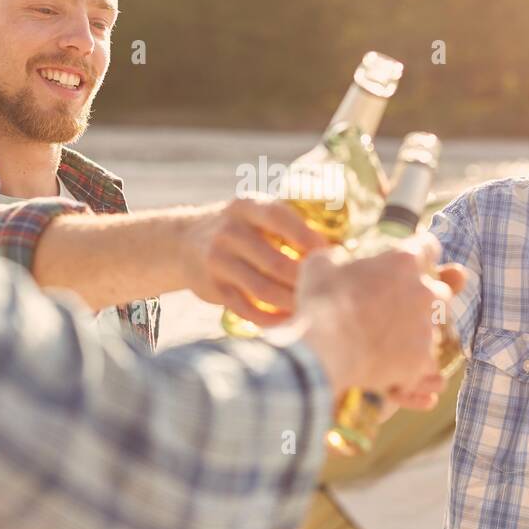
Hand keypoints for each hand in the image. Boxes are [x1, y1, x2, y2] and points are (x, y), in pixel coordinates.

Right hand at [181, 197, 329, 325]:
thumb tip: (344, 248)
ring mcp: (218, 261)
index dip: (307, 237)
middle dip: (305, 280)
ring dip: (292, 303)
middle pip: (274, 262)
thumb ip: (288, 225)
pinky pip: (247, 309)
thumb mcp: (255, 213)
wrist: (184, 243)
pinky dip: (271, 319)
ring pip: (262, 290)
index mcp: (245, 206)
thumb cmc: (241, 229)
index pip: (279, 218)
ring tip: (314, 308)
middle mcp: (229, 231)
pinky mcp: (213, 288)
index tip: (331, 255)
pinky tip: (290, 321)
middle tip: (328, 290)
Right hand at [296, 233, 466, 394]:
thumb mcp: (320, 264)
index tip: (412, 262)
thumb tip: (338, 259)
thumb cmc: (320, 302)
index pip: (428, 246)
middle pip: (440, 290)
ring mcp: (426, 327)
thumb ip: (337, 257)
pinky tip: (391, 366)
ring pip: (434, 328)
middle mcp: (423, 291)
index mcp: (403, 261)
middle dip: (424, 297)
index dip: (421, 252)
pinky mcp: (422, 360)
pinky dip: (411, 364)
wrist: (323, 350)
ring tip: (390, 341)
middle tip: (399, 307)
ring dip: (417, 331)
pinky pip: (425, 362)